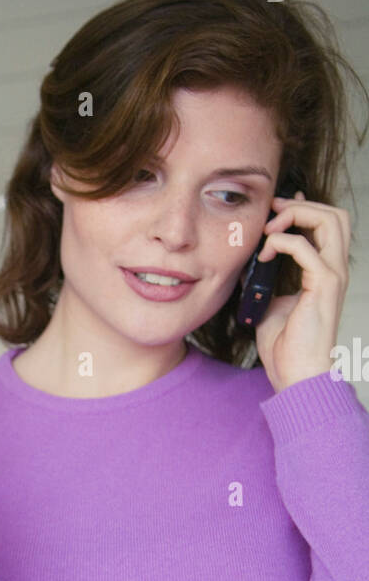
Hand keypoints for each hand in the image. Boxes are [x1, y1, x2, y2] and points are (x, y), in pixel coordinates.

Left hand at [253, 190, 350, 391]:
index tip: (274, 210)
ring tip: (269, 229)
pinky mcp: (324, 286)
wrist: (295, 375)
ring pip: (331, 220)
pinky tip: (265, 252)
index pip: (327, 225)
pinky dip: (283, 241)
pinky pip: (306, 248)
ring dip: (296, 215)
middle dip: (302, 205)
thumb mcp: (268, 304)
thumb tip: (246, 263)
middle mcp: (335, 270)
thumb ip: (263, 280)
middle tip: (272, 212)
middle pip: (335, 215)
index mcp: (326, 272)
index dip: (303, 210)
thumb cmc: (285, 347)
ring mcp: (333, 276)